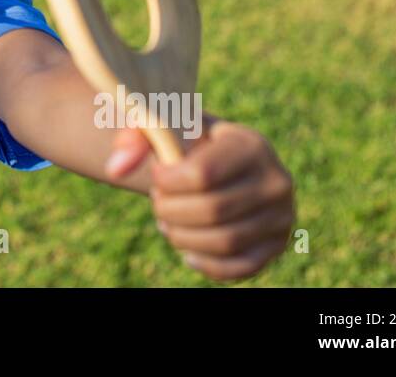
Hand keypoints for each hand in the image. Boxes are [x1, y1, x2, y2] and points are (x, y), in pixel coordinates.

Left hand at [105, 114, 294, 280]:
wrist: (219, 163)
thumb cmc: (186, 143)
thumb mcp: (164, 128)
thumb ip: (134, 138)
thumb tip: (114, 169)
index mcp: (250, 144)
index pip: (202, 174)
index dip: (167, 182)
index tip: (156, 175)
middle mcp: (276, 181)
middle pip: (212, 210)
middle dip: (170, 210)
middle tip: (158, 201)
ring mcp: (281, 216)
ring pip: (224, 242)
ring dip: (182, 236)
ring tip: (167, 221)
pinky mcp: (275, 245)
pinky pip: (239, 267)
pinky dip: (205, 263)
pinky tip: (186, 248)